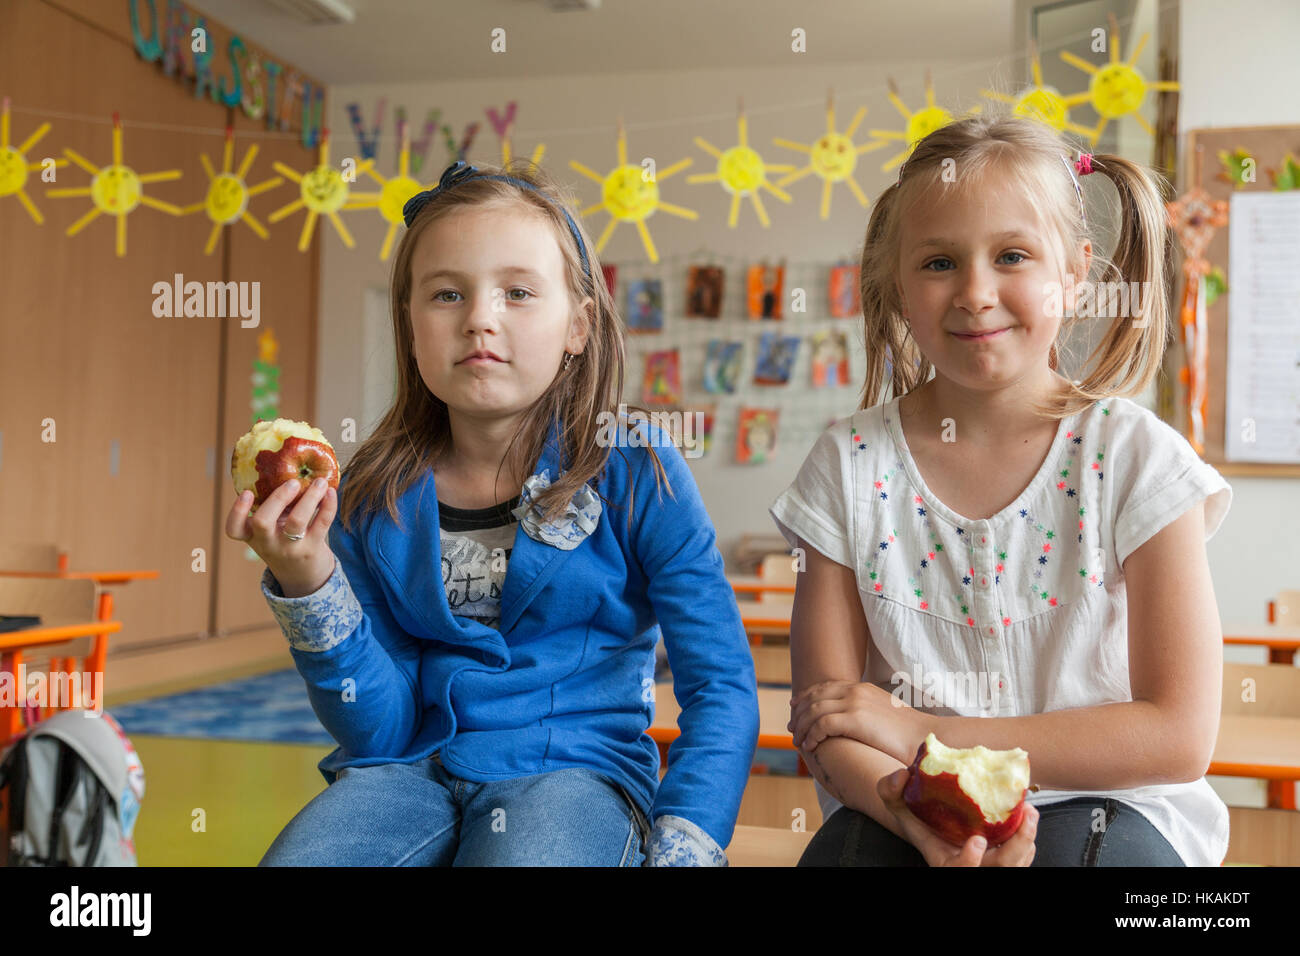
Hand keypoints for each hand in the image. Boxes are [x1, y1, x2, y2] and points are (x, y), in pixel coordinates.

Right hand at [225, 478, 336, 596]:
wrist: (303, 576)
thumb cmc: (283, 541)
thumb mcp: (270, 530)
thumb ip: (273, 508)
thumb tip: (286, 469)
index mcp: (252, 536)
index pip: (234, 529)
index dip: (237, 511)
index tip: (246, 492)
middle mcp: (267, 543)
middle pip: (263, 522)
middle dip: (277, 498)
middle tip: (293, 482)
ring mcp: (289, 548)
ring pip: (296, 522)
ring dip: (309, 498)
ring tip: (319, 482)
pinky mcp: (312, 549)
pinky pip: (321, 524)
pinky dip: (328, 506)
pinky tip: (331, 492)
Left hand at [789, 680, 924, 763]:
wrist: (925, 738)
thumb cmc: (907, 734)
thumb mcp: (882, 714)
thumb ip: (864, 712)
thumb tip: (852, 723)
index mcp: (862, 688)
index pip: (825, 687)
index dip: (806, 697)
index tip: (795, 707)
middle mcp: (855, 691)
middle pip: (815, 697)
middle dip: (799, 712)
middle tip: (792, 728)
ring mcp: (854, 703)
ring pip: (814, 711)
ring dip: (802, 727)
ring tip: (798, 742)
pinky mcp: (855, 719)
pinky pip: (822, 725)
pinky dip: (812, 736)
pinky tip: (810, 746)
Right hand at [877, 768, 1038, 866]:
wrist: (929, 824)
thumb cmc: (916, 817)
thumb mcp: (898, 805)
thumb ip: (891, 792)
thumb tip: (902, 775)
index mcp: (945, 861)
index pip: (960, 870)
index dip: (970, 860)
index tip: (976, 840)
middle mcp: (971, 868)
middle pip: (1002, 868)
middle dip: (1018, 846)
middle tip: (1027, 816)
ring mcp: (989, 865)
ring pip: (1017, 863)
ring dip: (1027, 839)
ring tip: (1030, 811)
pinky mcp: (1005, 859)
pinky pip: (1023, 856)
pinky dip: (1027, 839)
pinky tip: (1025, 816)